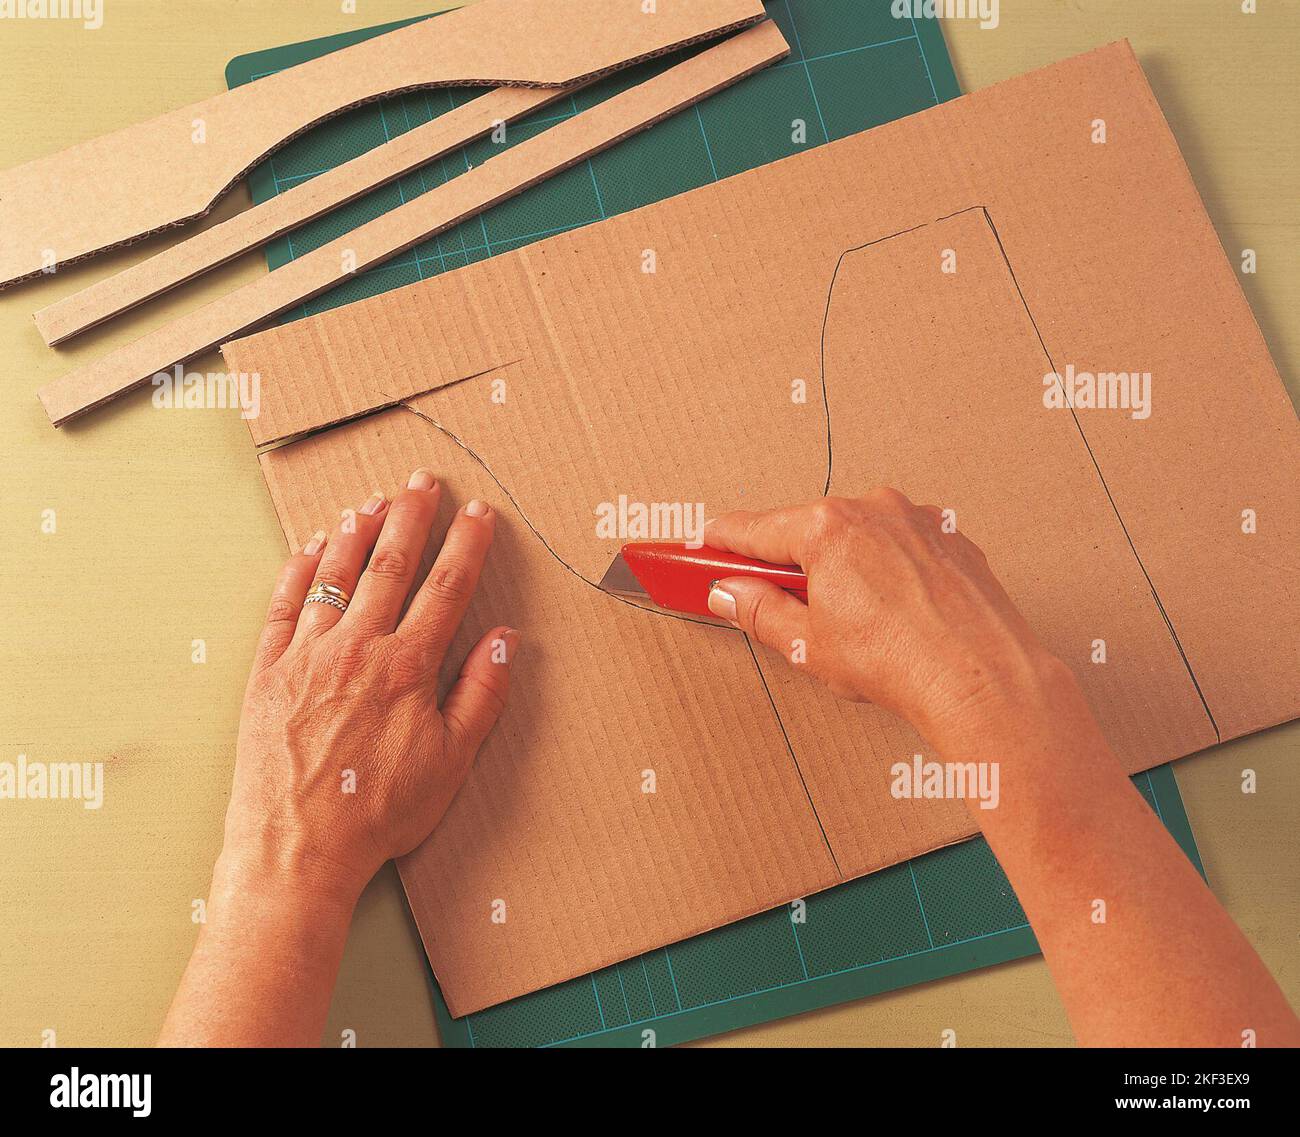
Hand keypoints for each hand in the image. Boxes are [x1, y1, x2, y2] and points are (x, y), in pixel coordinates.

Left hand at [223, 468, 515, 906]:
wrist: (295, 849)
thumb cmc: (378, 812)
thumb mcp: (451, 762)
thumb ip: (481, 694)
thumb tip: (506, 638)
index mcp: (408, 666)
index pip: (445, 588)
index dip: (466, 545)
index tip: (479, 512)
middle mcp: (358, 647)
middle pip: (390, 565)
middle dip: (411, 517)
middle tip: (423, 481)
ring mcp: (308, 654)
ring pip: (335, 574)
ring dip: (356, 532)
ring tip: (373, 501)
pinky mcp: (268, 671)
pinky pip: (284, 605)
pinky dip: (299, 570)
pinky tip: (310, 547)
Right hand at [704, 489, 1068, 751]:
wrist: (982, 679)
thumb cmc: (903, 662)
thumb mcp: (808, 644)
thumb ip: (759, 611)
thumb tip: (732, 595)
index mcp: (827, 527)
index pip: (754, 528)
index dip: (721, 541)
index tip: (702, 544)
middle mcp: (873, 509)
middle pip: (808, 530)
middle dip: (790, 564)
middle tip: (780, 603)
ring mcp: (917, 520)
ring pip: (858, 536)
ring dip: (842, 566)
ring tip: (850, 621)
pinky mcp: (951, 539)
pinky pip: (901, 545)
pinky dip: (886, 569)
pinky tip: (890, 612)